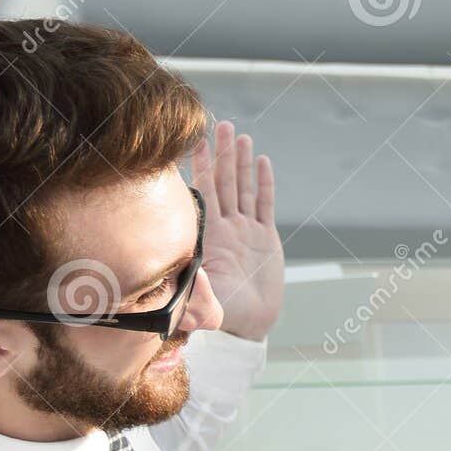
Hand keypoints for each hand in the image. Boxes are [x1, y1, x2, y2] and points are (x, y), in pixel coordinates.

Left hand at [190, 119, 284, 341]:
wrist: (248, 325)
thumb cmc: (221, 317)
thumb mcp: (203, 308)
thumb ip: (194, 295)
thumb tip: (185, 276)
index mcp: (208, 238)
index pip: (202, 194)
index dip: (199, 167)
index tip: (193, 141)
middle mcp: (225, 228)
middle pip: (223, 182)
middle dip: (221, 154)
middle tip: (221, 124)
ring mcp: (245, 231)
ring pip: (242, 187)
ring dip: (240, 161)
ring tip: (240, 135)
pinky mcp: (265, 238)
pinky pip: (264, 204)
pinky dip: (264, 182)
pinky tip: (262, 160)